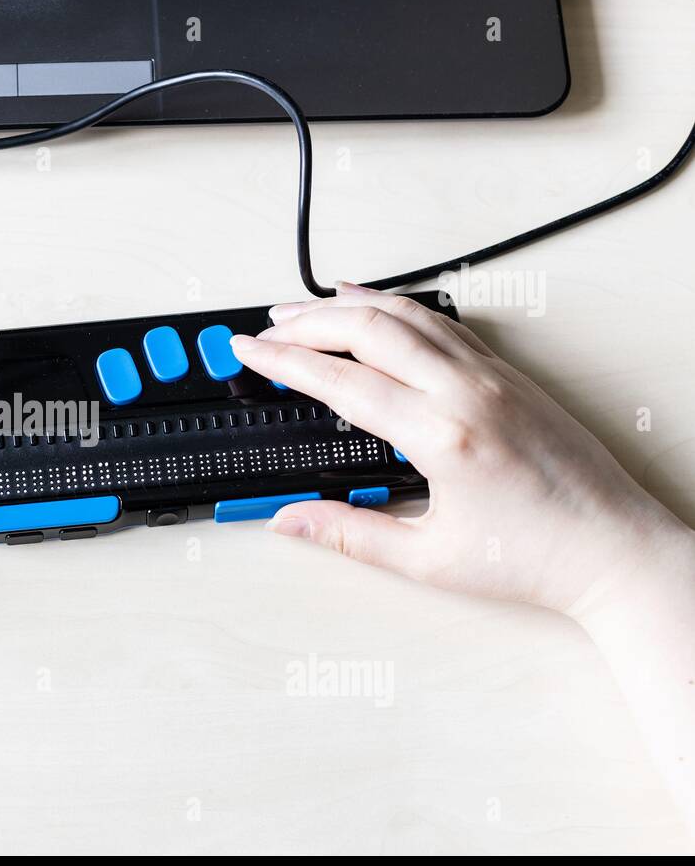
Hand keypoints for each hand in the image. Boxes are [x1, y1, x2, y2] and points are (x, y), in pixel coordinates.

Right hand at [229, 282, 691, 615]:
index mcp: (444, 437)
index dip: (286, 362)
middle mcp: (469, 393)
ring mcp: (493, 377)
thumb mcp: (428, 559)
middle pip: (370, 330)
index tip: (250, 351)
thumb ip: (349, 533)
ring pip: (408, 316)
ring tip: (306, 309)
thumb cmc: (536, 558)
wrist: (614, 550)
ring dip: (349, 306)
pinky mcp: (510, 376)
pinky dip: (399, 307)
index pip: (343, 382)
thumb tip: (289, 520)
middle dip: (308, 323)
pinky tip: (376, 305)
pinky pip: (443, 324)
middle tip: (267, 329)